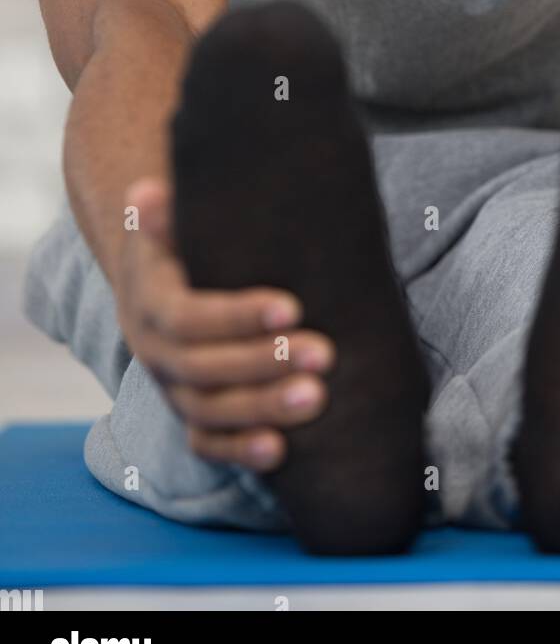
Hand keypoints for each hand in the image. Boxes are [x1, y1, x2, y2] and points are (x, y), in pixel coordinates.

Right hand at [115, 177, 335, 471]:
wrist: (158, 274)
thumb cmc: (183, 236)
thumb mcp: (174, 215)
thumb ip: (169, 208)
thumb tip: (149, 192)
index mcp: (149, 300)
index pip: (188, 317)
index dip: (237, 317)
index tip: (292, 308)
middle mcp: (153, 350)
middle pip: (202, 369)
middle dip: (264, 365)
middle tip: (326, 354)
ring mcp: (171, 386)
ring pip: (208, 410)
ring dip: (263, 409)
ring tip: (318, 397)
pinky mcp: (189, 411)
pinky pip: (206, 442)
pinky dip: (239, 450)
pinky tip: (281, 451)